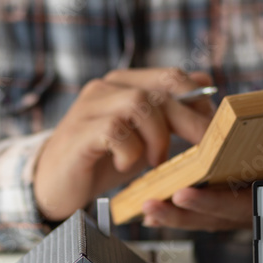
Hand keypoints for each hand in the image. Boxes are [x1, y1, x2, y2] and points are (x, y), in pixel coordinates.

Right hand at [34, 68, 214, 221]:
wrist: (54, 185)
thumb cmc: (101, 160)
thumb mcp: (141, 136)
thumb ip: (168, 113)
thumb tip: (204, 83)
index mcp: (123, 84)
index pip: (171, 77)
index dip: (197, 103)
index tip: (208, 132)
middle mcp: (105, 88)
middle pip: (159, 91)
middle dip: (188, 122)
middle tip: (200, 151)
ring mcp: (89, 107)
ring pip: (140, 104)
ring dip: (157, 137)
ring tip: (155, 161)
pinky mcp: (79, 132)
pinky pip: (116, 130)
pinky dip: (130, 151)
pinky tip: (125, 165)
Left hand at [140, 108, 262, 230]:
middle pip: (245, 210)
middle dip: (211, 205)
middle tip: (184, 195)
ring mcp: (254, 212)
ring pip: (215, 221)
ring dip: (182, 215)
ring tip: (152, 206)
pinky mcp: (233, 212)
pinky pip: (202, 219)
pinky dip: (176, 215)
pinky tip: (149, 209)